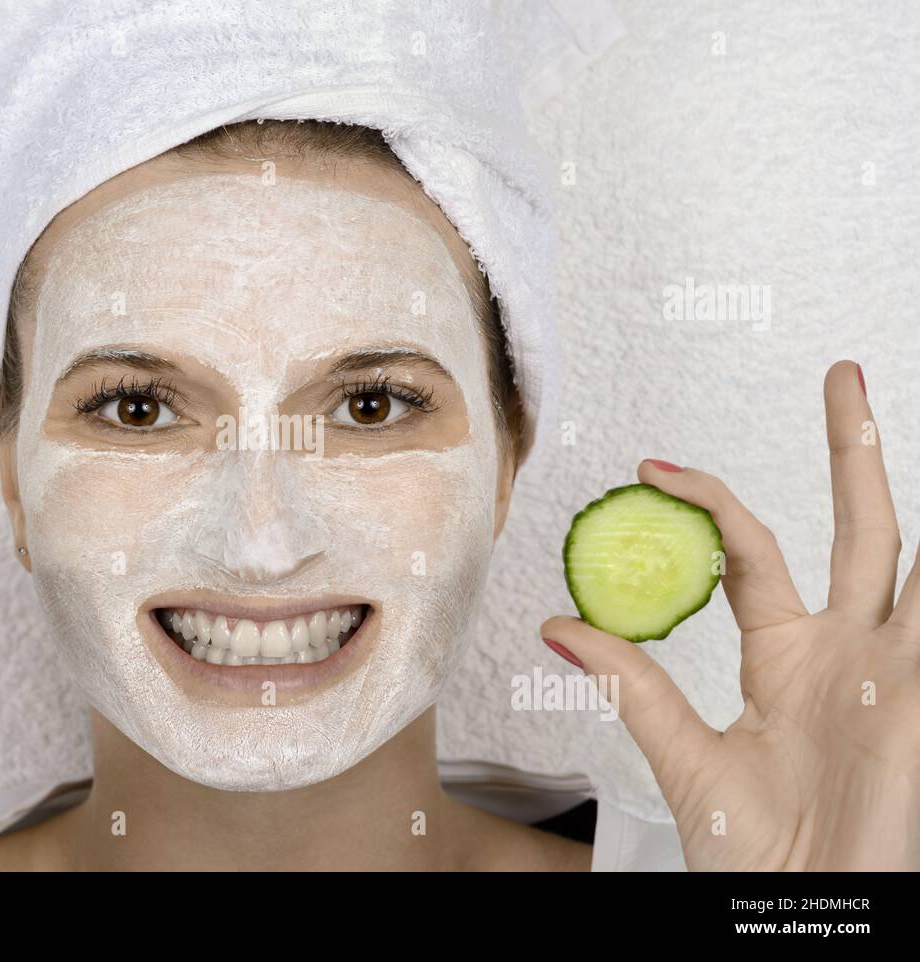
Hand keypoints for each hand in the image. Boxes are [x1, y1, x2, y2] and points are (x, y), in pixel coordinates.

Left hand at [541, 360, 918, 869]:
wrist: (802, 913)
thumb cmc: (755, 857)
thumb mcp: (683, 758)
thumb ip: (634, 685)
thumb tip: (558, 626)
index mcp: (787, 660)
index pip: (751, 553)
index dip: (709, 500)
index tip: (654, 464)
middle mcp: (848, 653)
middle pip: (860, 529)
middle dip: (852, 450)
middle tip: (842, 373)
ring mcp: (893, 671)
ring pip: (909, 555)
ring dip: (899, 486)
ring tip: (877, 402)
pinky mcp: (917, 696)